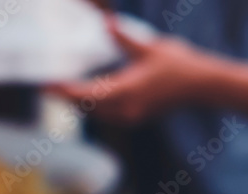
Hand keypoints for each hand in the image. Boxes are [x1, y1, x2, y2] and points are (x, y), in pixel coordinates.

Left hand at [46, 16, 214, 123]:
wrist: (201, 86)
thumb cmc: (179, 65)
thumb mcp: (150, 47)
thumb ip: (125, 38)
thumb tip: (107, 23)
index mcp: (126, 90)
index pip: (87, 95)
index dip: (64, 91)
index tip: (46, 86)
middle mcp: (125, 108)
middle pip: (86, 107)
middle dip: (66, 98)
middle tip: (46, 87)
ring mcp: (131, 116)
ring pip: (95, 114)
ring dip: (78, 104)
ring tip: (60, 92)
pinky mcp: (135, 117)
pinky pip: (106, 115)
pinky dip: (92, 106)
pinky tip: (85, 97)